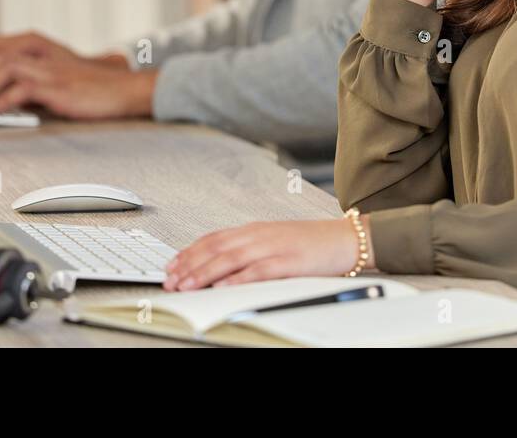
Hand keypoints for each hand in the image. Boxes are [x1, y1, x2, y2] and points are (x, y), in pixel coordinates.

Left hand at [0, 31, 152, 118]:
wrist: (122, 90)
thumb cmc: (90, 87)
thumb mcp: (53, 76)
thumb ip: (27, 78)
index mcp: (35, 46)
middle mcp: (39, 53)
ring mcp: (48, 68)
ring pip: (2, 65)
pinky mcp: (57, 86)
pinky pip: (21, 88)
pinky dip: (2, 101)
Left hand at [163, 217, 372, 290]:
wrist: (345, 238)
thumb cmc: (310, 242)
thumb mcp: (274, 240)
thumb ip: (250, 249)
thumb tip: (219, 266)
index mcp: (255, 229)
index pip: (214, 238)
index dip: (189, 252)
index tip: (172, 265)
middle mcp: (260, 235)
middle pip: (216, 248)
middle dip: (190, 265)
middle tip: (171, 280)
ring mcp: (274, 247)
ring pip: (231, 259)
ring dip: (205, 273)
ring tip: (187, 285)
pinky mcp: (289, 262)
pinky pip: (259, 270)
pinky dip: (239, 279)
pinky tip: (223, 287)